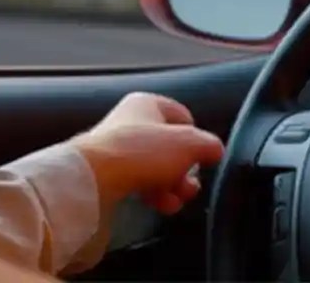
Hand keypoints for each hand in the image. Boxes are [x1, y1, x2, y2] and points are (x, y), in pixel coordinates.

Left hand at [69, 92, 224, 215]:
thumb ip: (209, 145)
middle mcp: (130, 123)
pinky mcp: (107, 175)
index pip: (183, 118)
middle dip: (185, 171)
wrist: (93, 180)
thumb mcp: (189, 144)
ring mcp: (116, 150)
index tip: (201, 158)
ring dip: (172, 187)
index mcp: (147, 103)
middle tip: (189, 187)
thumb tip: (216, 150)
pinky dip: (152, 195)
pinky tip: (159, 206)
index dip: (196, 139)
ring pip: (156, 169)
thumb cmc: (141, 152)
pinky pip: (139, 184)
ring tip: (175, 201)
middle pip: (170, 148)